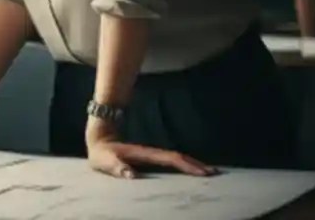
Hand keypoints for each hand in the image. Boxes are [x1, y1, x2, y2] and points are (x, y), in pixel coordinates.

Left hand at [85, 118, 214, 178]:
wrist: (100, 140)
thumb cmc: (102, 154)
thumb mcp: (106, 162)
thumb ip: (117, 168)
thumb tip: (131, 175)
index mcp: (144, 154)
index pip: (169, 159)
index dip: (186, 165)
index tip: (202, 172)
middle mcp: (151, 153)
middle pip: (178, 157)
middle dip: (196, 164)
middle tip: (215, 173)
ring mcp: (151, 154)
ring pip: (176, 158)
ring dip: (193, 164)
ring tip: (210, 172)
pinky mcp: (150, 158)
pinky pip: (171, 161)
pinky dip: (184, 165)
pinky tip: (191, 171)